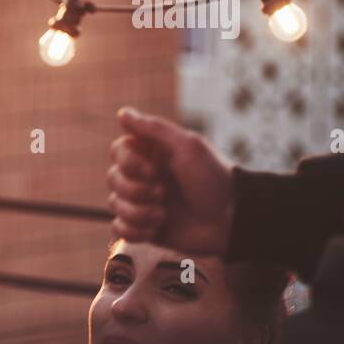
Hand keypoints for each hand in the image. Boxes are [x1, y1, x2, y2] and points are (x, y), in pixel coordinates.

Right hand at [107, 107, 234, 255]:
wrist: (230, 219)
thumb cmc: (212, 178)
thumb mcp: (188, 146)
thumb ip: (153, 129)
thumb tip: (122, 113)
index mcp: (152, 155)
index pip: (118, 152)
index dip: (129, 163)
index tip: (154, 170)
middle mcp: (143, 177)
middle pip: (112, 179)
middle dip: (136, 190)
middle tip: (164, 193)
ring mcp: (143, 203)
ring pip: (114, 205)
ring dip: (138, 212)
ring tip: (163, 214)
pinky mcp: (144, 228)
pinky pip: (120, 229)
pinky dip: (134, 230)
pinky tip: (156, 228)